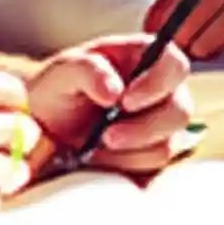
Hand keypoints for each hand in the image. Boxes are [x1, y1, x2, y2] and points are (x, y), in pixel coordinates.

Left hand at [27, 34, 192, 172]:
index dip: (157, 84)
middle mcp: (161, 90)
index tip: (125, 101)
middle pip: (180, 111)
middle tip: (106, 136)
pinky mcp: (151, 153)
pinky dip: (125, 165)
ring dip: (131, 151)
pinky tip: (101, 157)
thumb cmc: (57, 89)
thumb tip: (114, 90)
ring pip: (168, 144)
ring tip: (96, 146)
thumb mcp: (64, 71)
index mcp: (145, 57)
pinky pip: (152, 167)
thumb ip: (89, 71)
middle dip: (144, 129)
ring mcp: (160, 124)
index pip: (174, 64)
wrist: (44, 125)